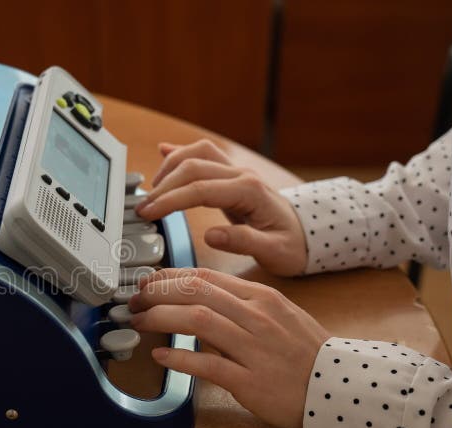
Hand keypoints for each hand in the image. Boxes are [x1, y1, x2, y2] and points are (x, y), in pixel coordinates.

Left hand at [129, 267, 329, 427]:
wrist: (342, 388)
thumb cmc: (305, 353)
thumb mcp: (277, 315)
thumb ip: (239, 305)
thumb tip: (198, 300)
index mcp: (261, 298)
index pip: (205, 277)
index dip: (169, 277)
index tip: (148, 282)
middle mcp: (256, 317)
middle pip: (195, 292)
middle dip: (157, 293)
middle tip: (134, 300)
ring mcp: (254, 348)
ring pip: (198, 320)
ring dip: (160, 318)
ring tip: (140, 321)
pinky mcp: (251, 382)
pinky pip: (209, 365)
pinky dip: (180, 359)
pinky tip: (160, 356)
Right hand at [135, 140, 307, 275]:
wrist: (308, 234)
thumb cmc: (292, 244)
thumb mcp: (274, 252)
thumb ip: (244, 243)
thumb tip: (210, 235)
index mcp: (250, 192)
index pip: (200, 189)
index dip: (171, 200)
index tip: (149, 213)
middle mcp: (241, 175)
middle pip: (193, 167)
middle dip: (163, 186)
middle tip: (142, 208)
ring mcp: (236, 171)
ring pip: (196, 154)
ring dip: (169, 167)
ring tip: (152, 191)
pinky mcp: (231, 174)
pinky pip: (204, 154)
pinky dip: (181, 153)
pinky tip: (163, 152)